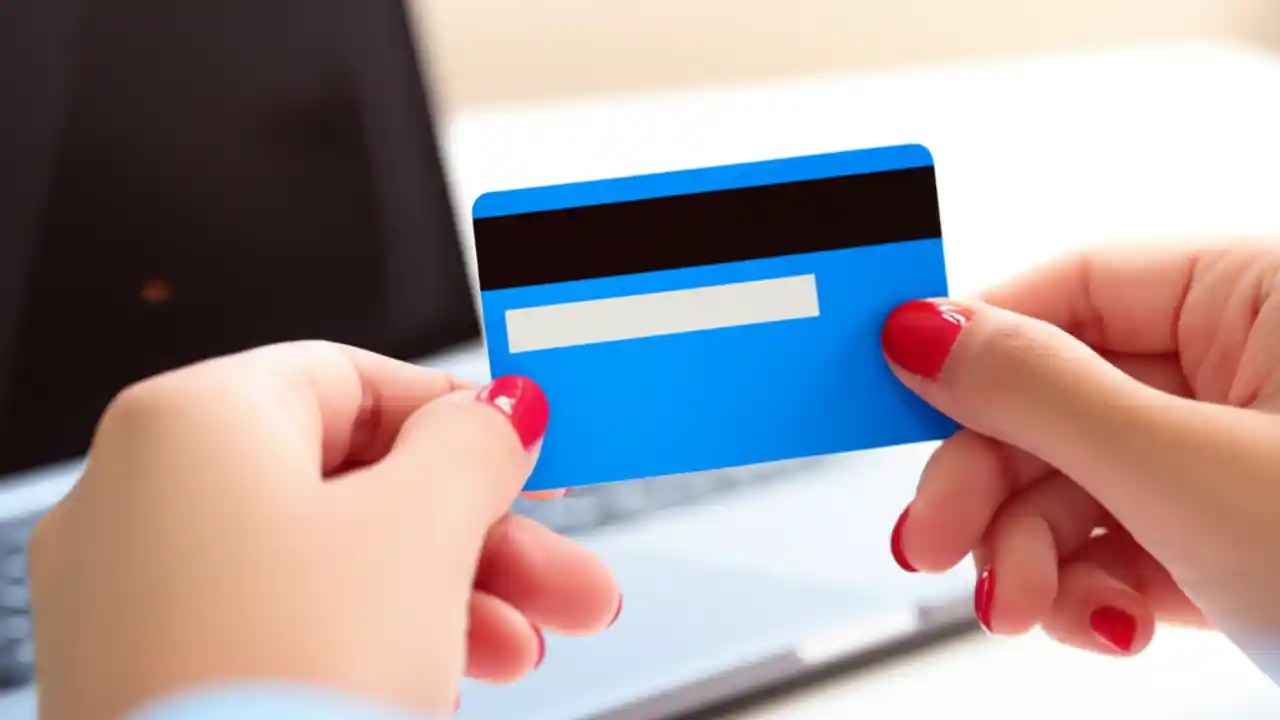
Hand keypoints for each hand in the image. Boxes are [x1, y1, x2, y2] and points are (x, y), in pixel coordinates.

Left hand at [28, 342, 619, 718]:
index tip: (529, 454)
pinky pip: (285, 628)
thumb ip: (476, 446)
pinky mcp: (154, 673)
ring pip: (330, 566)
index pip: (355, 381)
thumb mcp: (422, 530)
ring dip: (449, 599)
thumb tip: (504, 411)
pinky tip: (445, 680)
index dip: (461, 417)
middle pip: (356, 486)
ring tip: (528, 649)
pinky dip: (373, 641)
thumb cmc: (287, 674)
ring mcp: (137, 595)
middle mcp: (142, 497)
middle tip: (565, 576)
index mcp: (191, 423)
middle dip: (484, 537)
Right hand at [882, 240, 1279, 658]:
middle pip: (1056, 406)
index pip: (1073, 292)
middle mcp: (1244, 371)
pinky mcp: (1230, 541)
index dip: (975, 344)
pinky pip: (1122, 546)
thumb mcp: (1181, 468)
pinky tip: (1106, 624)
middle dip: (992, 488)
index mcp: (1254, 300)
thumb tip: (920, 334)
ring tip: (1029, 607)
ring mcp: (1233, 461)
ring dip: (1033, 556)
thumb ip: (1040, 394)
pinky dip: (1092, 590)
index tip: (896, 391)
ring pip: (1077, 487)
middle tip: (936, 537)